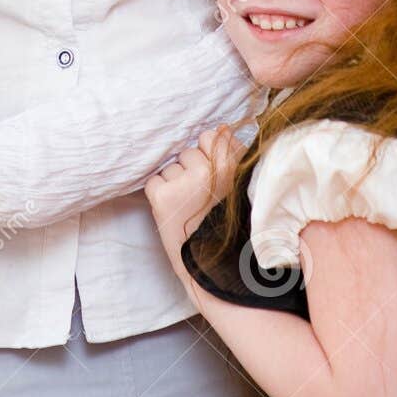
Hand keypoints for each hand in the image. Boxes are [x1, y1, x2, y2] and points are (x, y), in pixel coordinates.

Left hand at [144, 125, 242, 257]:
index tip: (211, 175)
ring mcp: (184, 183)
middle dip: (190, 170)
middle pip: (188, 152)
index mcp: (234, 168)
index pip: (210, 137)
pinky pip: (154, 181)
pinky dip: (159, 194)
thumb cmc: (228, 226)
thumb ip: (232, 158)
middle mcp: (209, 171)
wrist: (214, 268)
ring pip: (171, 167)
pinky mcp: (163, 196)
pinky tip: (173, 211)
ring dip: (175, 183)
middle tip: (200, 198)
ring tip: (188, 207)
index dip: (207, 155)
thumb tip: (220, 128)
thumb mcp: (241, 189)